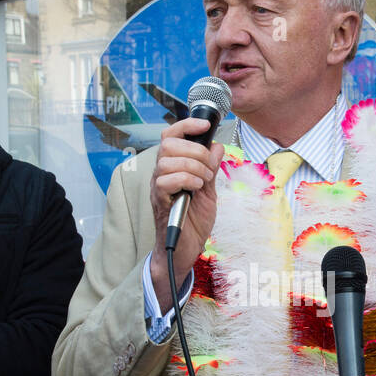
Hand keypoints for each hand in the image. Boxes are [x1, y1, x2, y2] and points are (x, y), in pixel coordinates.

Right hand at [149, 117, 224, 312]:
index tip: (205, 125)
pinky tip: (195, 188)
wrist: (187, 249)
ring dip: (192, 166)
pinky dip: (185, 179)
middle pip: (168, 143)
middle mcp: (161, 174)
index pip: (171, 135)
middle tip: (209, 168)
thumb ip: (211, 169)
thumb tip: (217, 146)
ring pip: (166, 160)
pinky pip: (164, 181)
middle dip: (195, 150)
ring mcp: (158, 188)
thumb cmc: (194, 222)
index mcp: (173, 167)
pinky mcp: (159, 202)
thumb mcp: (210, 191)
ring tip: (204, 180)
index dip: (187, 125)